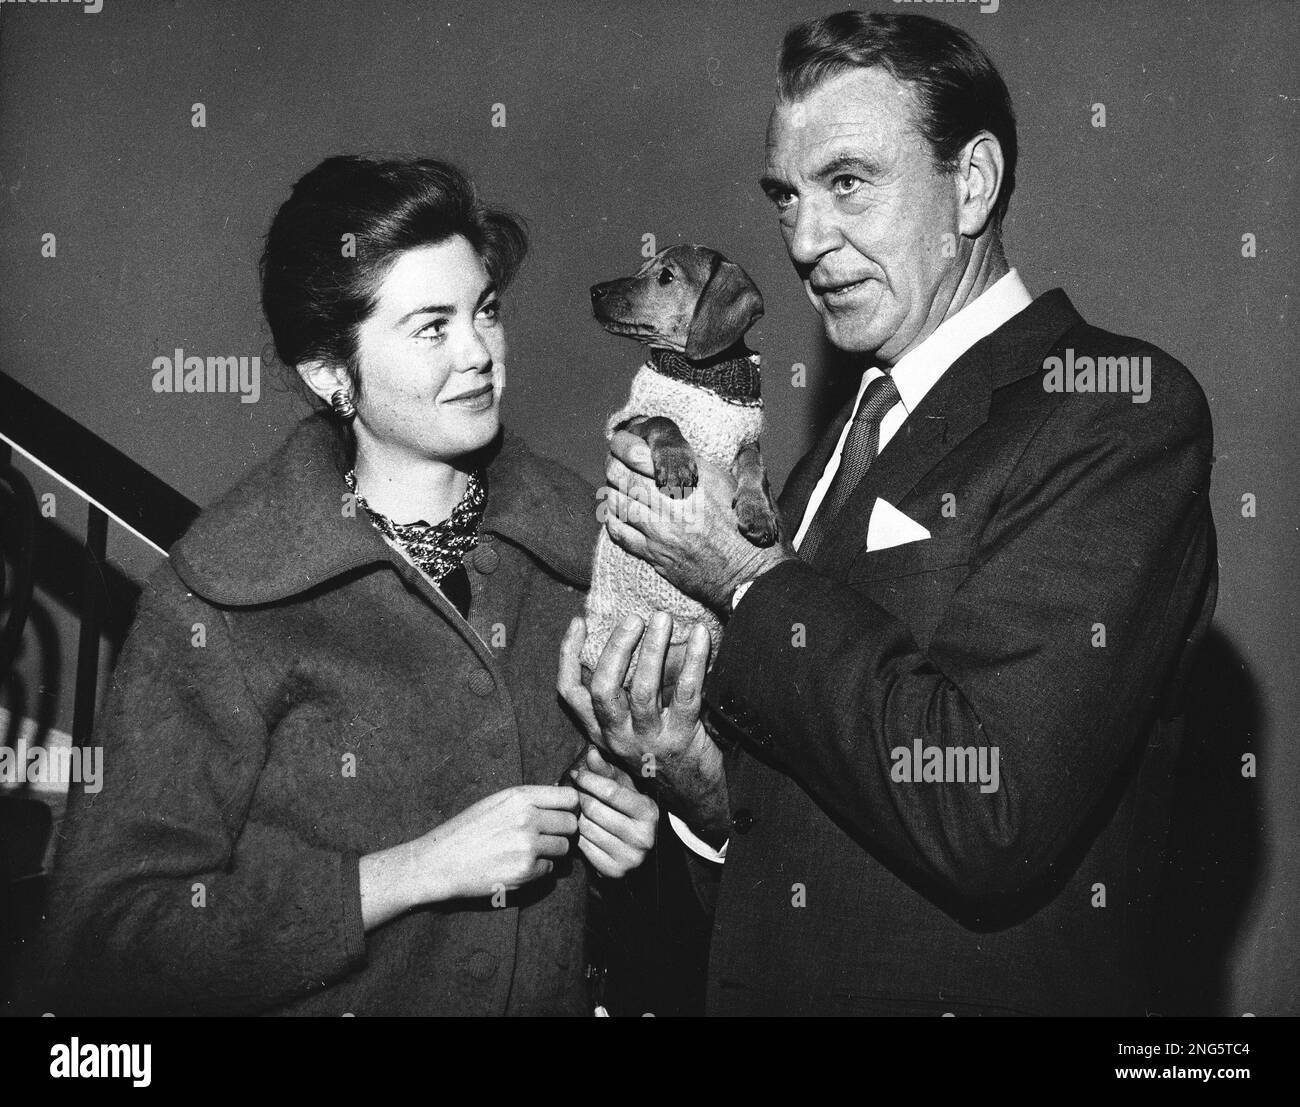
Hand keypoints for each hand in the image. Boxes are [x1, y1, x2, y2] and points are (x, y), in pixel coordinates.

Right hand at [412, 785, 579, 901]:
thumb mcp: (497, 801)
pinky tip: (518, 865)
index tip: (562, 814)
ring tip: (529, 851)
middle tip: (547, 836)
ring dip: (553, 852)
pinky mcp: (526, 872)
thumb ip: (529, 799)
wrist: (439, 862)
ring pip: (564, 848)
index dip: (570, 807)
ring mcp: (528, 846)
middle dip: (563, 831)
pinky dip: (539, 870)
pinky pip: (550, 870)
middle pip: (572, 824)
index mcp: (520, 796)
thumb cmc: (468, 830)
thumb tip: (565, 799)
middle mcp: (527, 818)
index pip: (570, 798)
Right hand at [558, 610, 729, 839]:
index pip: (570, 693)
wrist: (690, 797)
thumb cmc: (657, 751)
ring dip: (652, 649)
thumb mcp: (625, 730)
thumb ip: (616, 697)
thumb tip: (614, 642)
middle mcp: (618, 736)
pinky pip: (687, 694)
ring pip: (643, 691)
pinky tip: (702, 636)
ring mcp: (649, 740)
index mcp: (599, 730)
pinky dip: (694, 661)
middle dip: (615, 649)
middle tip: (633, 619)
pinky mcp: (681, 739)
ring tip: (662, 619)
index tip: (580, 622)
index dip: (568, 655)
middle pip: (603, 690)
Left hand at [566, 745, 658, 876]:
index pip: (611, 791)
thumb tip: (590, 752)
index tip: (576, 774)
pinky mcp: (614, 871)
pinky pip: (582, 847)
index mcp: (649, 812)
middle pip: (594, 809)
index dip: (589, 780)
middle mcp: (643, 837)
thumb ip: (606, 771)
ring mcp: (630, 857)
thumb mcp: (624, 788)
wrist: (637, 850)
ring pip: (585, 828)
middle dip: (579, 797)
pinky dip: (575, 835)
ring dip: (575, 816)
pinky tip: (578, 828)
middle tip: (573, 792)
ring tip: (574, 809)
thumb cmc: (627, 811)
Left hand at [602, 430, 795, 610]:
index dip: (624, 444)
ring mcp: (661, 529)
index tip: (621, 441)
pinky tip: (614, 515)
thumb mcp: (738, 486)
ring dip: (611, 491)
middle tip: (612, 461)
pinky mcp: (655, 554)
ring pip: (618, 502)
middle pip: (624, 475)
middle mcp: (674, 500)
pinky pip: (620, 533)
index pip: (643, 453)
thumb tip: (689, 454)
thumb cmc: (750, 531)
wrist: (752, 575)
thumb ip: (709, 468)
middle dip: (613, 465)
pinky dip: (612, 520)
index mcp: (695, 478)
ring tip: (612, 486)